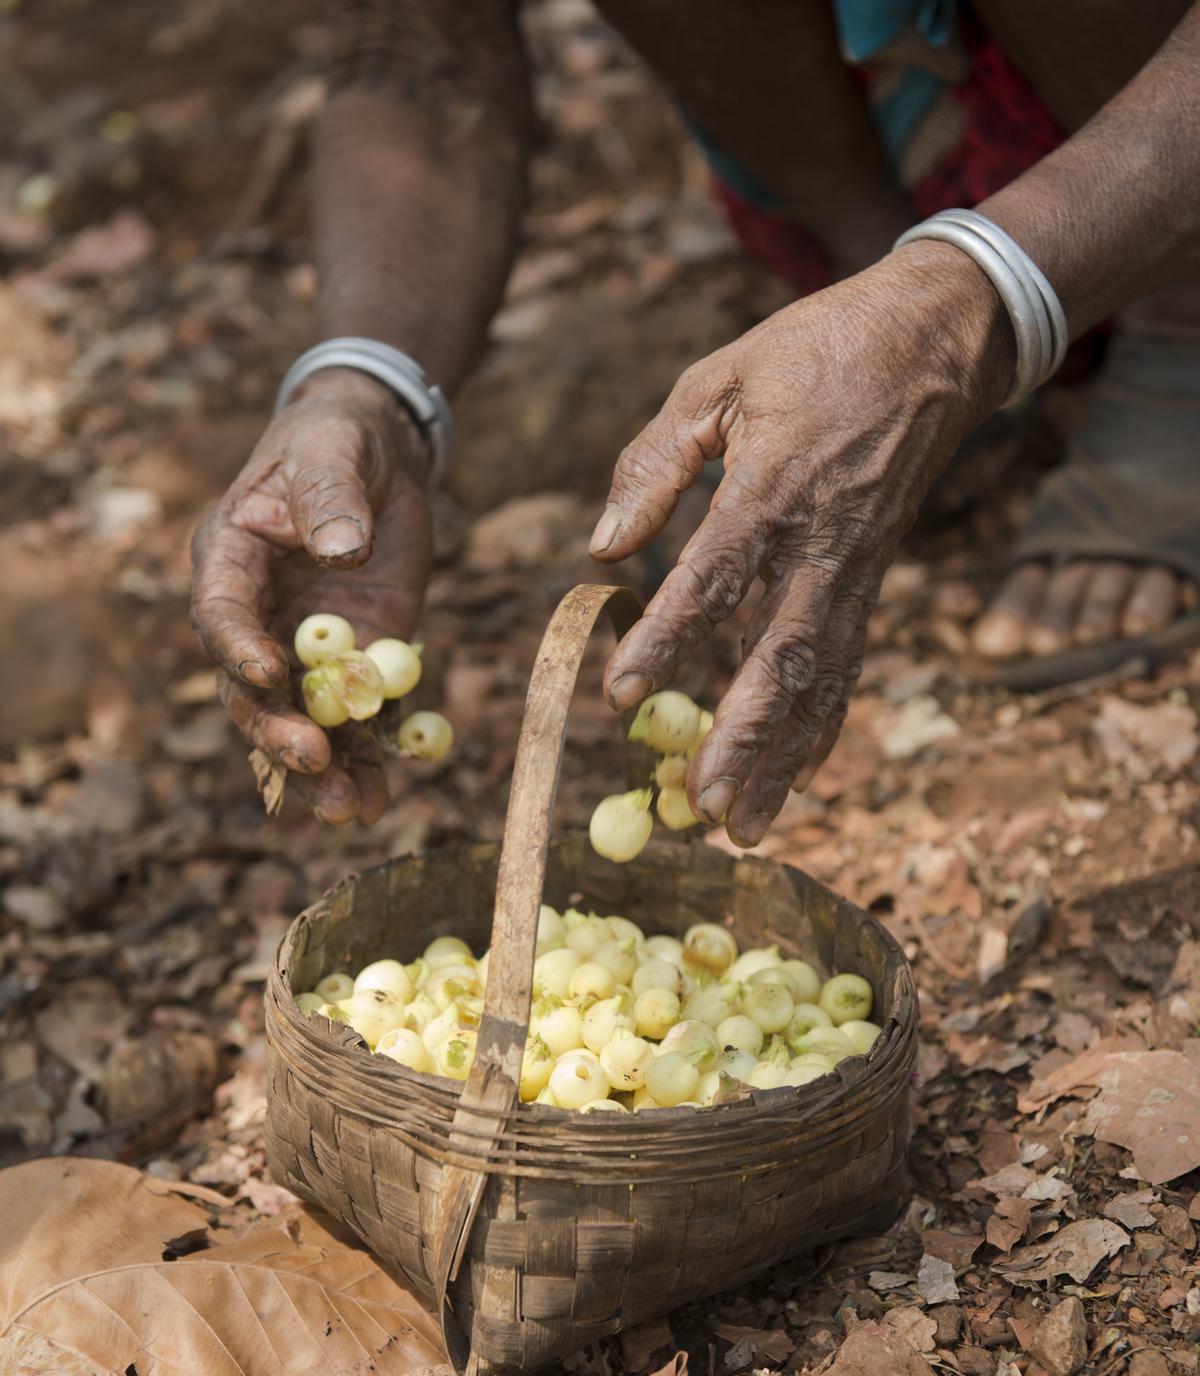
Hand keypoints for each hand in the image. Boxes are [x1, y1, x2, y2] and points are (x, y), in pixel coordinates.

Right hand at [190, 370, 431, 824]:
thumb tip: (339, 550)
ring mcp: (306, 647)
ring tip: (351, 811)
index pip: (221, 615)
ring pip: (302, 720)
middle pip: (253, 690)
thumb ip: (329, 498)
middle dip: (280, 731)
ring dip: (324, 769)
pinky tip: (383, 799)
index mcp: (230, 563)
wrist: (378, 455)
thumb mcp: (330, 452)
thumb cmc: (335, 442)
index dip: (239, 649)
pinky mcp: (357, 660)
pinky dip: (370, 758)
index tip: (270, 676)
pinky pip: (358, 717)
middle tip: (314, 761)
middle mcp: (258, 618)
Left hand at [590, 241, 1008, 845]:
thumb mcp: (718, 379)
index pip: (713, 579)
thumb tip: (603, 549)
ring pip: (820, 680)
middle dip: (742, 737)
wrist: (936, 341)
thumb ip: (654, 463)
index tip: (622, 695)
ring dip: (783, 757)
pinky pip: (848, 664)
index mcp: (771, 488)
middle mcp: (820, 545)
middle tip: (701, 803)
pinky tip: (799, 775)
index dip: (668, 640)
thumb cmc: (814, 351)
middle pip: (780, 657)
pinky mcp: (874, 580)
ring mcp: (856, 570)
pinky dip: (823, 725)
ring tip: (746, 825)